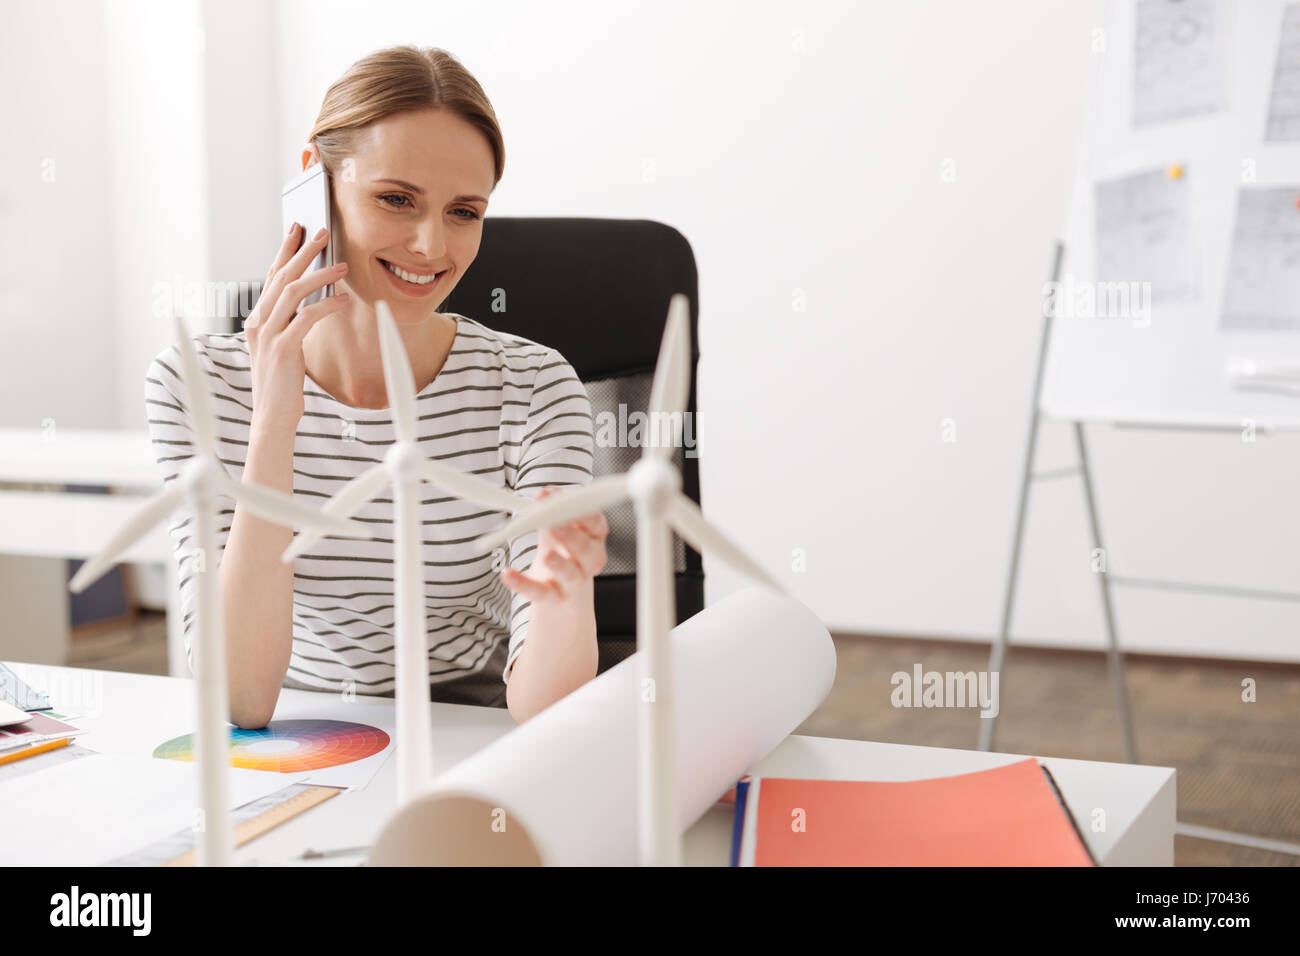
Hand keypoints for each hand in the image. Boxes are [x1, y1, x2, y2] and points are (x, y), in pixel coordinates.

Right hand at [244, 223, 350, 432]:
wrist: (272, 415)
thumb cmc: (282, 382)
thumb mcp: (283, 346)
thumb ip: (290, 321)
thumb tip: (312, 298)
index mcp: (258, 319)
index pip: (272, 276)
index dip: (285, 251)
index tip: (298, 229)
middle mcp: (259, 322)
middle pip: (281, 277)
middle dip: (303, 252)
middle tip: (323, 232)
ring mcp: (268, 335)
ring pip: (292, 293)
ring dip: (319, 276)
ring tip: (342, 266)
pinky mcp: (282, 350)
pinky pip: (306, 318)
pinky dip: (326, 306)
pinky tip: (343, 300)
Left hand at [500, 486, 608, 606]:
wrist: (561, 593)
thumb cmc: (562, 553)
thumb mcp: (559, 530)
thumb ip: (553, 511)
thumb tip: (545, 493)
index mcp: (593, 539)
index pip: (596, 524)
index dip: (582, 512)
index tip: (564, 500)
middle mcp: (588, 562)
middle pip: (586, 550)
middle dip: (571, 536)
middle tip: (554, 523)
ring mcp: (572, 583)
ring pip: (570, 575)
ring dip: (559, 564)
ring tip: (547, 555)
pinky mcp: (553, 598)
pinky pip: (540, 593)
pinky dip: (522, 584)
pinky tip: (507, 574)